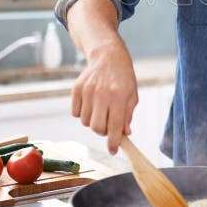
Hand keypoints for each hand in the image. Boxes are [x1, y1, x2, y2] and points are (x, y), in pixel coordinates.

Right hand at [71, 39, 137, 153]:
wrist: (108, 56)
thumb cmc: (123, 77)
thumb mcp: (131, 95)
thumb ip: (127, 115)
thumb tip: (124, 134)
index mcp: (118, 96)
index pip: (115, 126)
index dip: (114, 142)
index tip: (113, 150)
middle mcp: (101, 94)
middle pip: (97, 127)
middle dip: (103, 132)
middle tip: (108, 125)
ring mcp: (87, 91)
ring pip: (85, 122)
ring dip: (93, 122)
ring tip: (100, 110)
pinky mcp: (76, 89)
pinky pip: (75, 113)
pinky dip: (82, 114)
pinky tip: (91, 104)